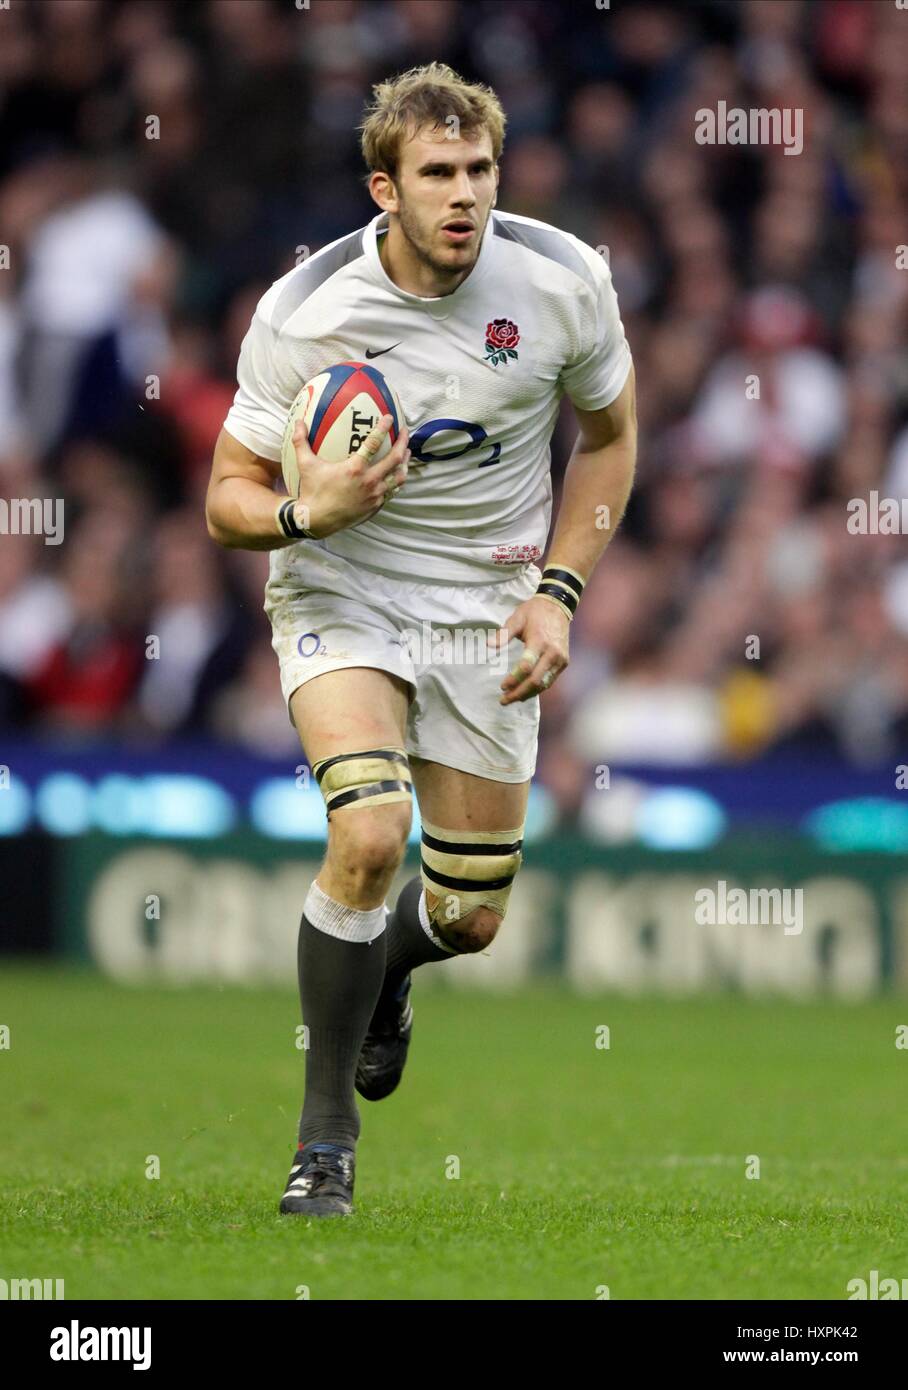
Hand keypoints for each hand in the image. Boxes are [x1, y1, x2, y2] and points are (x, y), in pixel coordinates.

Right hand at [291, 414, 409, 537]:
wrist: (316, 521)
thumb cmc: (312, 491)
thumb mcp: (305, 465)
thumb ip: (301, 442)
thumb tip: (298, 421)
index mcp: (355, 468)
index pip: (374, 442)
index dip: (383, 427)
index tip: (390, 418)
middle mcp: (369, 481)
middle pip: (395, 458)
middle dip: (403, 442)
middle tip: (405, 432)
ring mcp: (375, 495)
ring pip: (399, 477)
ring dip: (405, 463)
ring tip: (407, 453)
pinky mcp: (375, 506)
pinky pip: (392, 492)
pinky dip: (396, 481)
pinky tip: (396, 476)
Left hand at [488, 595, 569, 704]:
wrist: (558, 606)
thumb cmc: (534, 612)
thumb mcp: (517, 618)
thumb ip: (503, 634)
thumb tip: (488, 645)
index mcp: (540, 641)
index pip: (526, 667)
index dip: (514, 679)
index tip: (502, 687)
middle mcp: (553, 653)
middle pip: (535, 680)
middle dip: (519, 693)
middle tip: (504, 700)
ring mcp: (560, 659)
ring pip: (544, 684)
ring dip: (527, 694)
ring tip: (512, 699)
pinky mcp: (564, 662)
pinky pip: (550, 680)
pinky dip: (537, 689)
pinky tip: (525, 692)